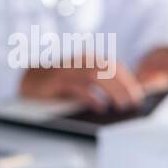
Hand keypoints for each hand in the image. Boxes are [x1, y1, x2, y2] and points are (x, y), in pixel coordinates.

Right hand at [19, 63, 145, 111]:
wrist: (29, 82)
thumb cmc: (59, 85)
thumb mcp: (81, 82)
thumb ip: (99, 84)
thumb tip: (126, 97)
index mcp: (86, 60)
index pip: (112, 65)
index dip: (128, 79)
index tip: (138, 95)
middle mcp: (77, 61)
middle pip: (107, 68)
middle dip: (124, 86)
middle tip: (133, 103)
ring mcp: (66, 70)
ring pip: (95, 75)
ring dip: (112, 90)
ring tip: (121, 106)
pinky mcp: (55, 82)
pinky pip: (77, 87)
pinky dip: (91, 97)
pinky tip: (99, 107)